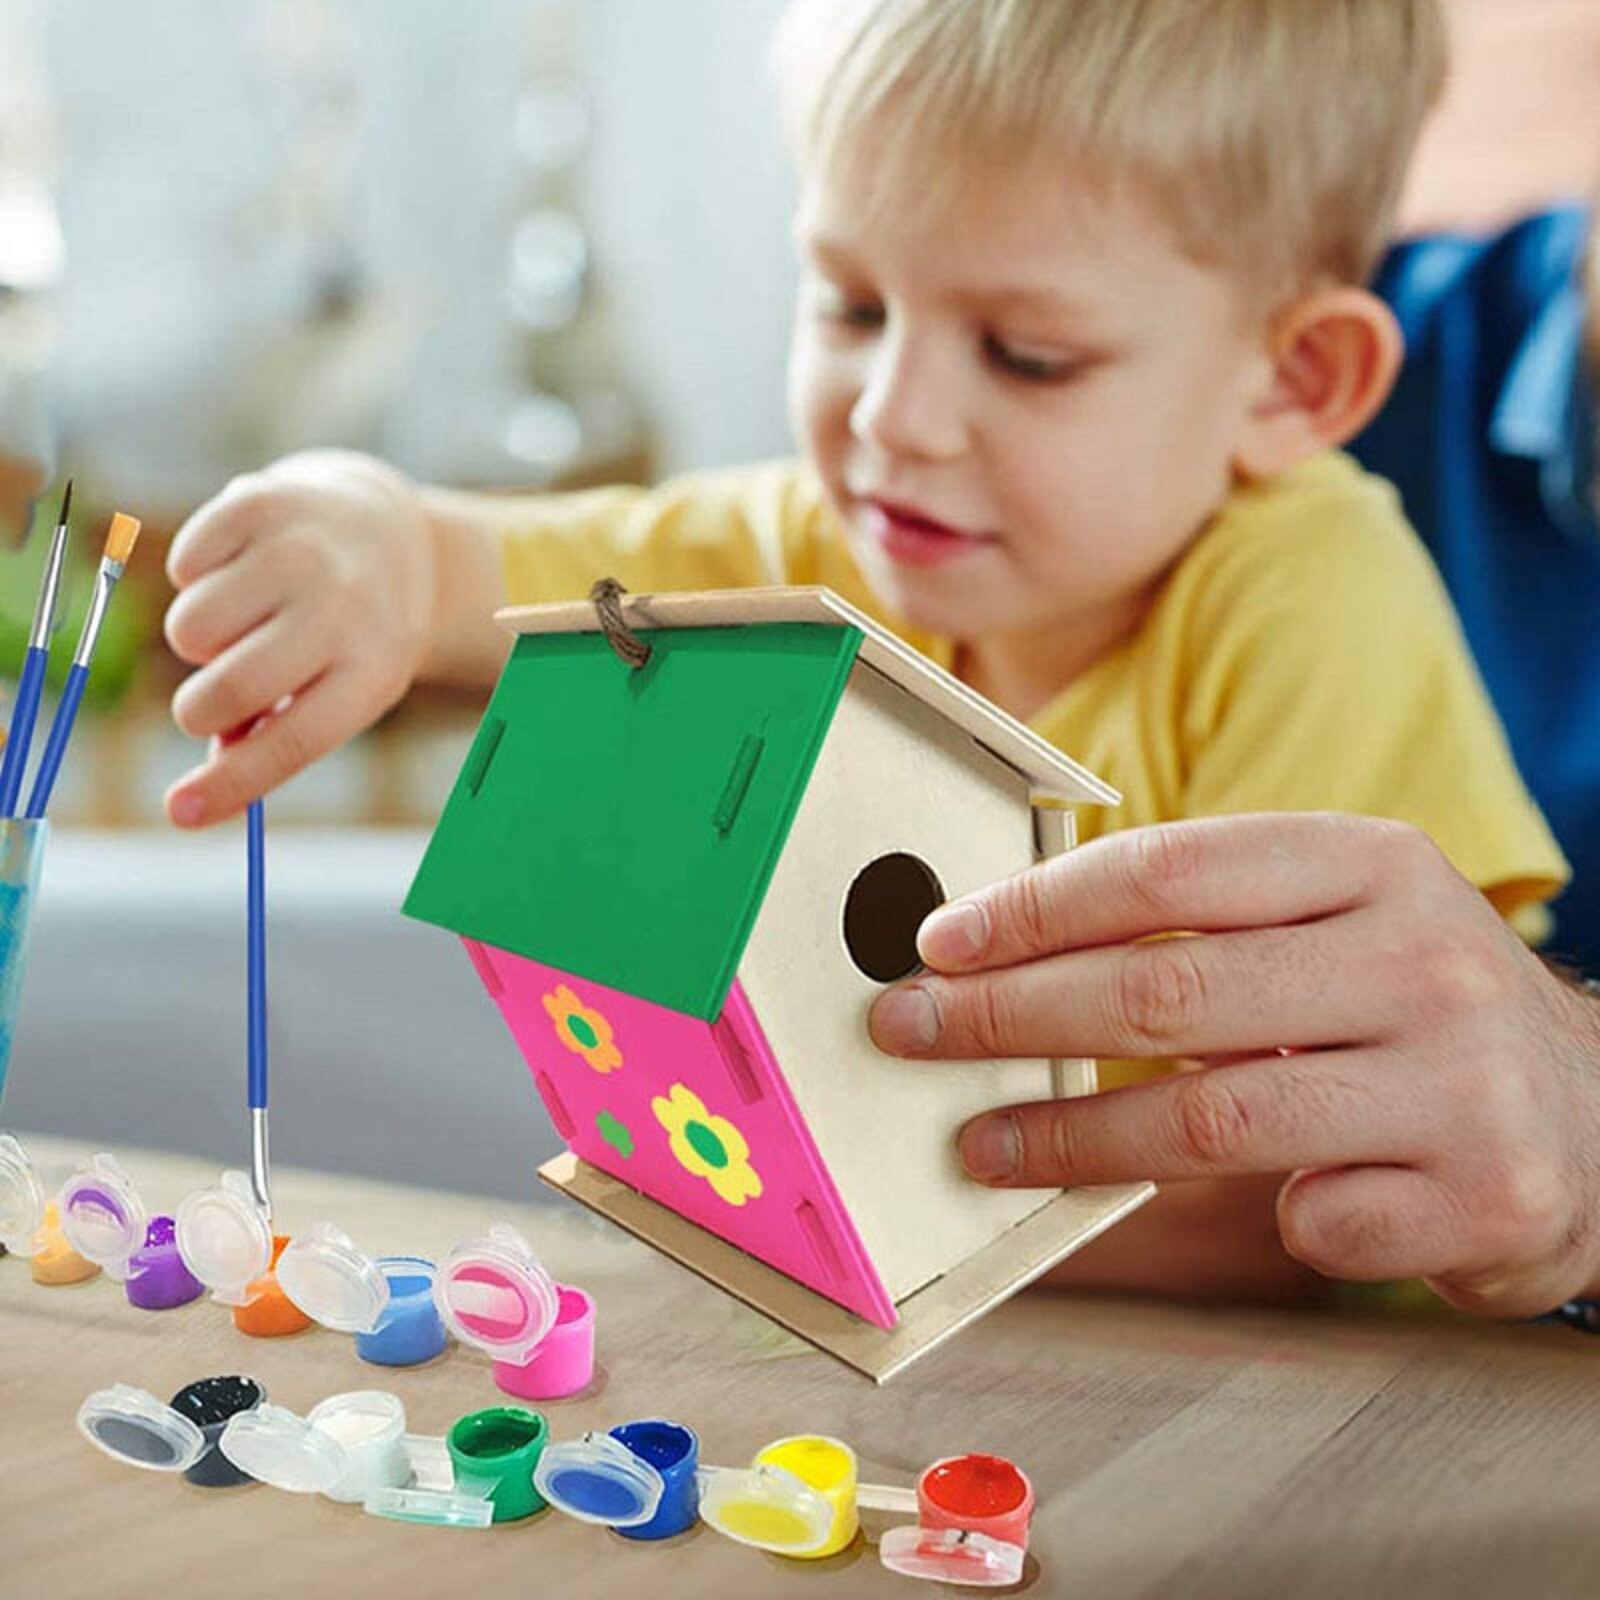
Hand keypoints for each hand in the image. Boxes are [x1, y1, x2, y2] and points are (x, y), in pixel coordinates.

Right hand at [163, 451, 439, 825]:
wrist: (386, 533)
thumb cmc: (352, 635)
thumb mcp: (342, 690)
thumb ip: (273, 738)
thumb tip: (195, 801)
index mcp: (372, 668)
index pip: (294, 740)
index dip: (232, 784)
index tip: (179, 813)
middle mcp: (343, 607)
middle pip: (232, 689)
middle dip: (197, 712)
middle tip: (207, 705)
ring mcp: (300, 551)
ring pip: (191, 630)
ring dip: (199, 642)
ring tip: (244, 624)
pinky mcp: (258, 503)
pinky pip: (182, 569)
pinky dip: (196, 581)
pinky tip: (241, 571)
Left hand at [868, 813, 1599, 1317]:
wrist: (1597, 1113)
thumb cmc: (1407, 1008)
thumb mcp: (1329, 924)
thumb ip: (1200, 930)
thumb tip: (1002, 959)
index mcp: (1368, 861)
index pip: (1163, 871)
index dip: (1032, 909)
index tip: (939, 944)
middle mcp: (1421, 953)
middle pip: (1163, 991)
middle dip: (1009, 1016)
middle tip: (911, 1032)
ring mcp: (1462, 1078)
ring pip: (1211, 1115)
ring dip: (1069, 1137)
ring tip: (982, 1143)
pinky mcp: (1488, 1192)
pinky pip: (1313, 1219)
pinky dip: (1260, 1221)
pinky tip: (1258, 1207)